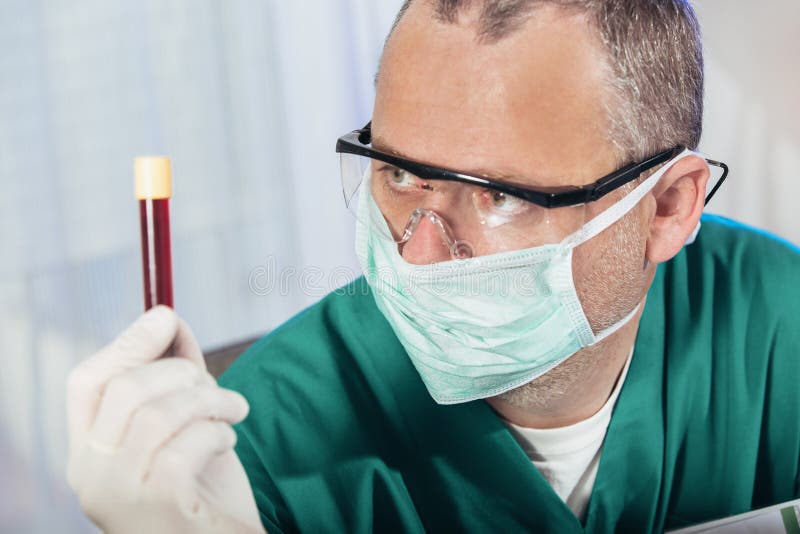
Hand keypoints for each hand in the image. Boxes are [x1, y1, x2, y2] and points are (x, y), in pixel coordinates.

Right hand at [66, 306, 265, 533]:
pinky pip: (185, 444)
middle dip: (180, 371)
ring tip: (234, 411)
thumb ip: (174, 377)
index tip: (165, 317)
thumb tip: (167, 318)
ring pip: (156, 413)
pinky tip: (227, 441)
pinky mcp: (156, 506)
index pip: (85, 382)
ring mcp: (118, 494)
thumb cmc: (204, 487)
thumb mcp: (186, 424)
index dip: (126, 343)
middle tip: (217, 387)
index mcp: (90, 451)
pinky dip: (217, 432)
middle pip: (122, 389)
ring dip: (208, 399)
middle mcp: (90, 475)